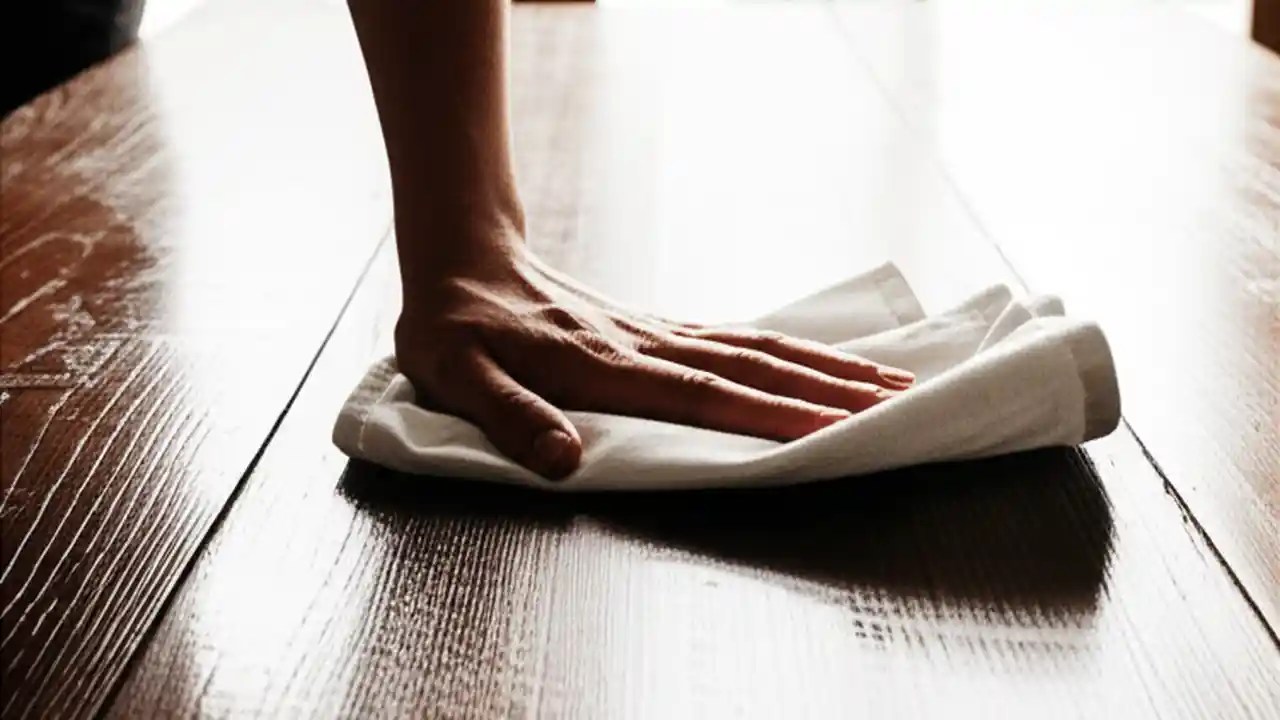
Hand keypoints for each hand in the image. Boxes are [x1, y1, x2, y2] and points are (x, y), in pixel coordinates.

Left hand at [395, 237, 913, 479]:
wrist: (463, 260)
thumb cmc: (457, 328)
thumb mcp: (461, 378)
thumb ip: (511, 418)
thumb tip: (565, 461)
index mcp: (607, 367)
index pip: (707, 396)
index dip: (772, 417)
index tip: (835, 431)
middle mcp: (649, 345)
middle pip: (755, 368)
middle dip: (830, 391)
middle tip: (900, 406)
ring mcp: (659, 332)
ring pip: (758, 347)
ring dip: (824, 366)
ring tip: (886, 380)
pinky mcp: (658, 327)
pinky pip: (738, 338)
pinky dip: (789, 351)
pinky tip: (816, 361)